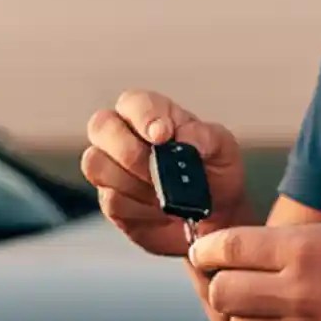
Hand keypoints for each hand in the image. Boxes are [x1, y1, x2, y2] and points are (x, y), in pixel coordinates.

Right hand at [82, 90, 252, 256]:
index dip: (144, 117)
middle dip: (129, 150)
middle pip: (100, 126)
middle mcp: (125, 136)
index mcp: (152, 114)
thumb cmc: (215, 174)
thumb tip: (184, 138)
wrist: (215, 218)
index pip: (133, 102)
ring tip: (165, 193)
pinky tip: (160, 211)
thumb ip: (206, 137)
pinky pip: (109, 200)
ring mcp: (113, 169)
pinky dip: (138, 208)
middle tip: (158, 169)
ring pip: (96, 164)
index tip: (163, 136)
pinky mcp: (111, 202)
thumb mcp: (223, 150)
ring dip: (132, 182)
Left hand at [189, 221, 320, 320]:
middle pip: (222, 293)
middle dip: (220, 287)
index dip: (206, 251)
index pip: (225, 249)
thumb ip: (292, 243)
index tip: (203, 255)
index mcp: (304, 249)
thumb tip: (243, 249)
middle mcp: (298, 292)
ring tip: (267, 314)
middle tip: (232, 286)